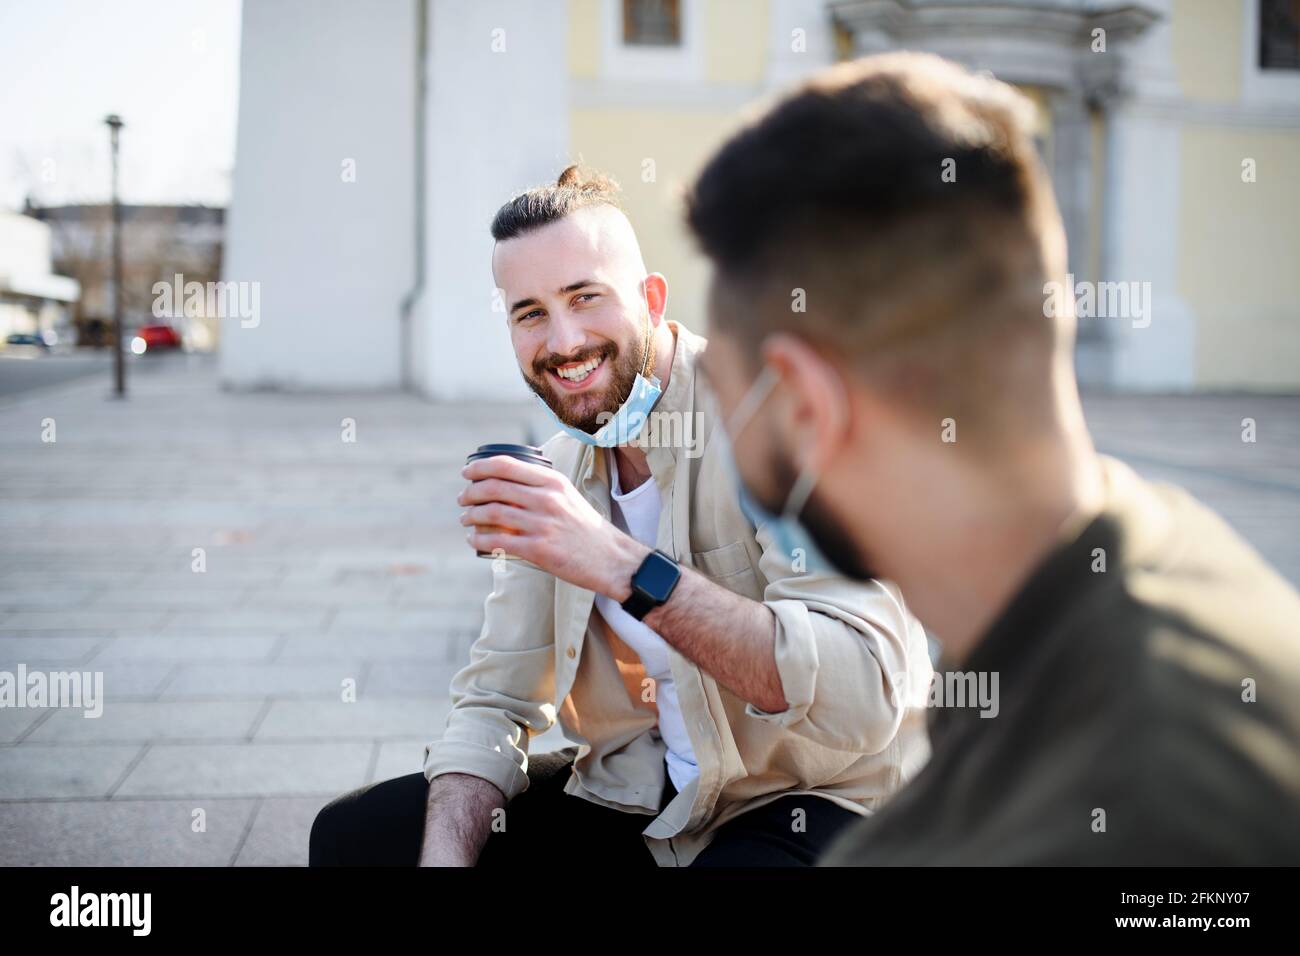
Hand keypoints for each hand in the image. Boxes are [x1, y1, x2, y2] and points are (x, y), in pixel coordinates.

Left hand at [458, 455, 649, 598]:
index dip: (480, 467)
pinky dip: (479, 539)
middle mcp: (546, 499)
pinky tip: (473, 539)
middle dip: (470, 492)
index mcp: (552, 482)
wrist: (611, 559)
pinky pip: (498, 541)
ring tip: (465, 519)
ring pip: (491, 513)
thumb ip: (541, 487)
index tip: (467, 472)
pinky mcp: (538, 550)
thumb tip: (507, 481)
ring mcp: (542, 524)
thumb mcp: (568, 496)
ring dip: (471, 516)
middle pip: (493, 488)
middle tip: (463, 499)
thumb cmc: (586, 528)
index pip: (506, 465)